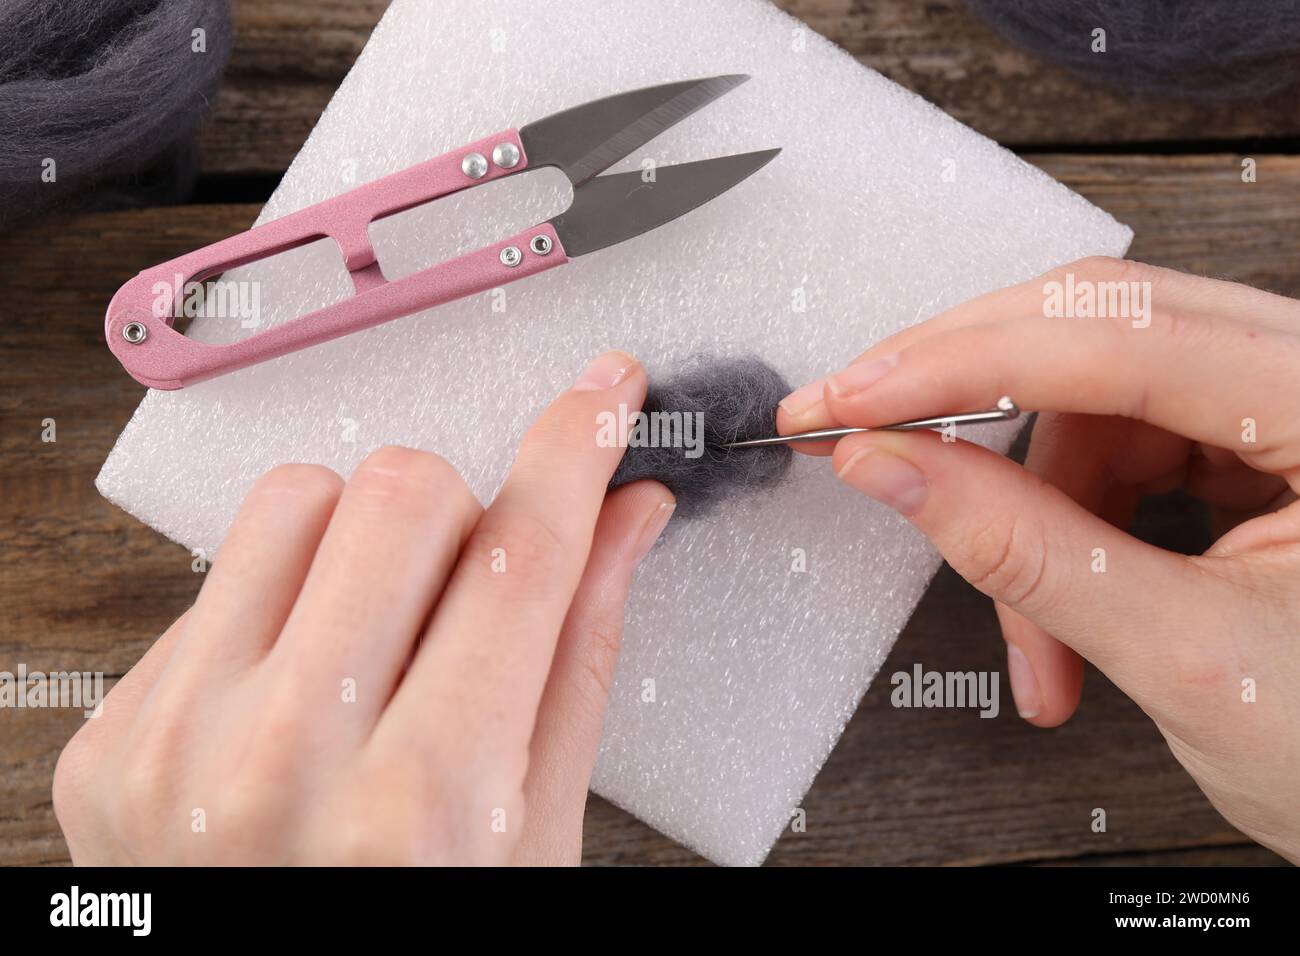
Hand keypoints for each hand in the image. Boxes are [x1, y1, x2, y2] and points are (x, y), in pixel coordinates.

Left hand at [53, 350, 673, 864]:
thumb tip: (624, 523)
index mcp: (423, 806)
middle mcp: (286, 766)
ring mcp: (180, 747)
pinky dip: (287, 598)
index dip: (576, 449)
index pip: (522, 557)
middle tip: (472, 587)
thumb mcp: (535, 831)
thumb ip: (577, 654)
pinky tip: (308, 682)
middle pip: (401, 494)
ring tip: (382, 632)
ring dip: (364, 540)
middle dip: (464, 514)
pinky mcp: (119, 736)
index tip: (601, 396)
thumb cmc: (426, 940)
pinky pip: (220, 573)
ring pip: (297, 500)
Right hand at [778, 258, 1299, 861]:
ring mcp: (1287, 404)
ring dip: (1026, 512)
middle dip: (965, 396)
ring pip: (1094, 397)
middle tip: (861, 435)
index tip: (853, 403)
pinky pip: (1120, 439)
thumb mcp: (1186, 657)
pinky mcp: (1256, 442)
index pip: (1116, 337)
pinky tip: (1064, 606)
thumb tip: (893, 467)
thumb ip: (1025, 552)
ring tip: (1032, 642)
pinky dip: (1065, 521)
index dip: (959, 365)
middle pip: (1098, 326)